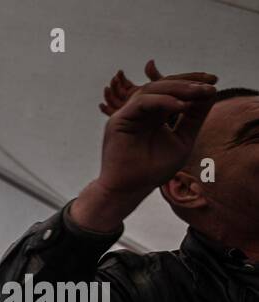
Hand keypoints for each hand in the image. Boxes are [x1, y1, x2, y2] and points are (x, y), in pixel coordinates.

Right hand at [73, 60, 216, 231]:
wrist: (129, 189)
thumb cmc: (153, 170)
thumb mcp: (183, 140)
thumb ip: (194, 118)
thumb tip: (211, 91)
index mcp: (153, 114)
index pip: (172, 91)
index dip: (192, 82)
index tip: (214, 80)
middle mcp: (139, 111)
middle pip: (163, 85)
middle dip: (187, 81)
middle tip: (209, 82)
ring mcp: (128, 114)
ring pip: (152, 89)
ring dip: (177, 88)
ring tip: (198, 91)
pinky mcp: (118, 120)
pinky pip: (142, 102)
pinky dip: (162, 101)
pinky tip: (181, 106)